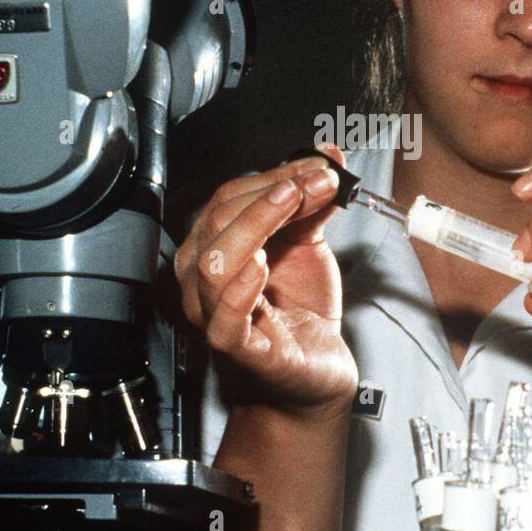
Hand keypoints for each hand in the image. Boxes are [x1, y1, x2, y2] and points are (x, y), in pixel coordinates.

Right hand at [174, 148, 357, 417]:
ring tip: (296, 204)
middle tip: (318, 180)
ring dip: (258, 224)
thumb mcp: (309, 245)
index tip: (318, 166)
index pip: (228, 198)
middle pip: (218, 221)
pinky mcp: (235, 350)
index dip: (273, 177)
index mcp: (216, 246)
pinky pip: (222, 319)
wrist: (315, 373)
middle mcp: (205, 279)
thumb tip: (326, 157)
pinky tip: (263, 266)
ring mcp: (215, 315)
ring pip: (214, 261)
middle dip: (271, 194)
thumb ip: (313, 203)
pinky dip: (240, 289)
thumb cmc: (301, 312)